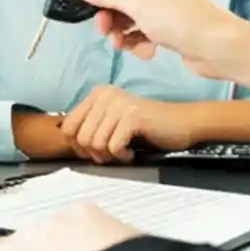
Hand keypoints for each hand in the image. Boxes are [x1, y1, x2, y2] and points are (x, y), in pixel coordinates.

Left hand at [61, 85, 194, 163]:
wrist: (181, 124)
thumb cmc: (147, 128)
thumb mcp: (112, 122)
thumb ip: (91, 126)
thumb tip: (68, 142)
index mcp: (97, 94)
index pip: (68, 126)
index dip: (79, 146)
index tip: (96, 152)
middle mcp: (105, 95)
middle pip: (79, 137)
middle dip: (94, 154)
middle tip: (112, 155)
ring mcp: (119, 104)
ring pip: (94, 143)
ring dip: (109, 156)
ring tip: (123, 152)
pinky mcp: (132, 116)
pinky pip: (113, 146)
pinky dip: (122, 156)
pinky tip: (132, 152)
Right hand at [68, 0, 249, 89]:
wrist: (216, 46)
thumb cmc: (180, 19)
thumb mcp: (135, 5)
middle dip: (108, 14)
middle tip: (102, 29)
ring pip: (126, 13)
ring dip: (122, 30)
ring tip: (124, 44)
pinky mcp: (166, 20)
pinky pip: (140, 26)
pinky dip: (138, 39)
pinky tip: (146, 49)